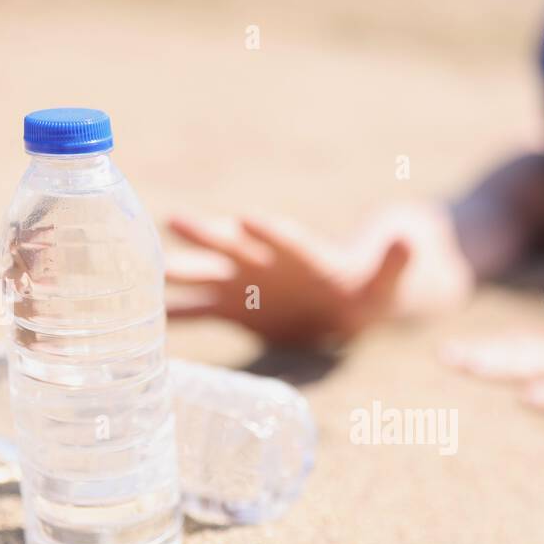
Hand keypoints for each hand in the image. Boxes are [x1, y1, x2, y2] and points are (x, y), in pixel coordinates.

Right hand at [166, 214, 409, 345]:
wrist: (346, 303)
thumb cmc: (369, 289)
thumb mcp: (386, 281)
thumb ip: (394, 263)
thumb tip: (409, 241)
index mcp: (304, 255)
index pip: (288, 240)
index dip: (270, 231)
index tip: (248, 220)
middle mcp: (265, 262)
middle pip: (234, 245)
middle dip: (207, 234)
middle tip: (173, 220)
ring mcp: (243, 284)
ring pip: (205, 274)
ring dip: (176, 272)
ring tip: (142, 269)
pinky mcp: (232, 310)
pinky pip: (196, 312)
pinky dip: (169, 316)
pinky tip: (134, 324)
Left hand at [441, 316, 543, 408]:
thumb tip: (529, 383)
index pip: (515, 348)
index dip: (481, 350)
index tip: (445, 353)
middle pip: (519, 353)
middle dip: (482, 356)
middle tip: (445, 356)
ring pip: (542, 366)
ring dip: (506, 366)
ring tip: (471, 367)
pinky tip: (529, 400)